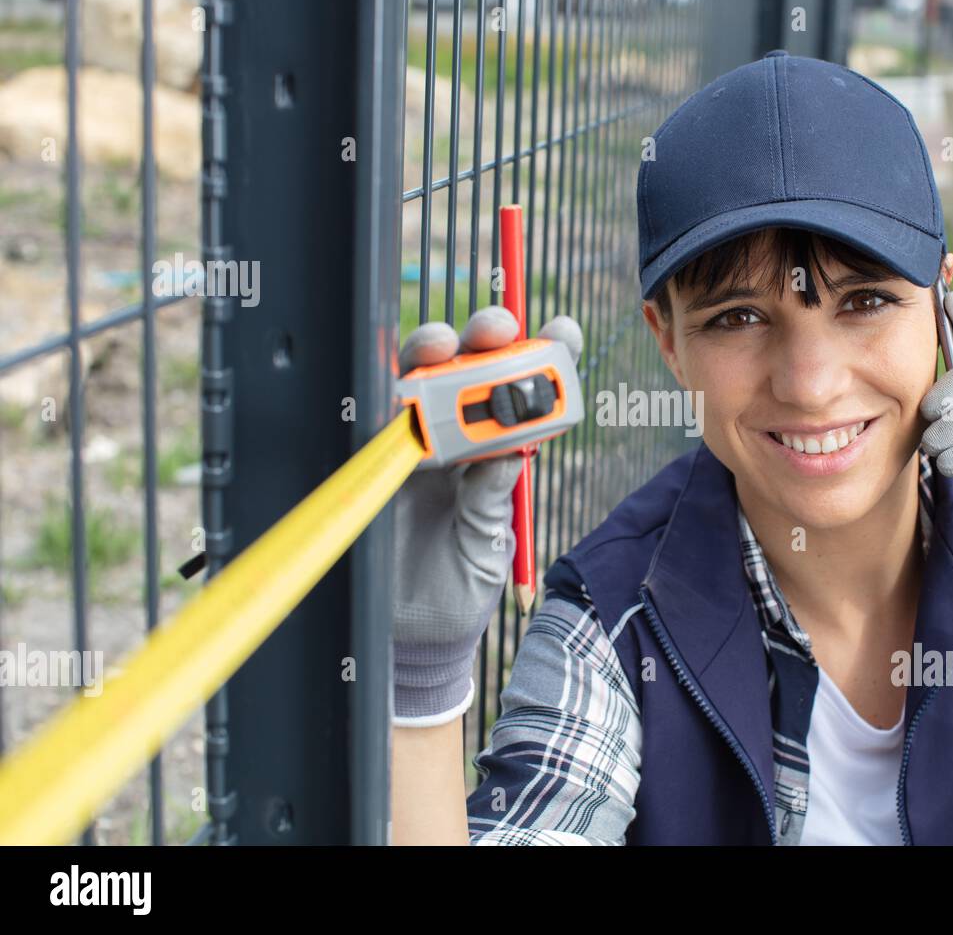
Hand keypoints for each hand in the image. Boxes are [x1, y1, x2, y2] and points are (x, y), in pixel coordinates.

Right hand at [392, 306, 582, 724]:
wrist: (411, 640)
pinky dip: (389, 404)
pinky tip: (400, 392)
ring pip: (420, 383)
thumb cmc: (458, 592)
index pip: (522, 398)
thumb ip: (491, 500)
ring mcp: (413, 451)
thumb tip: (509, 450)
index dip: (542, 360)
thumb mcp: (486, 548)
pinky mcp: (373, 467)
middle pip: (469, 372)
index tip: (562, 331)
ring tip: (442, 346)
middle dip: (485, 340)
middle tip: (496, 328)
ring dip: (432, 355)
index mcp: (496, 459)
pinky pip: (378, 426)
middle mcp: (456, 445)